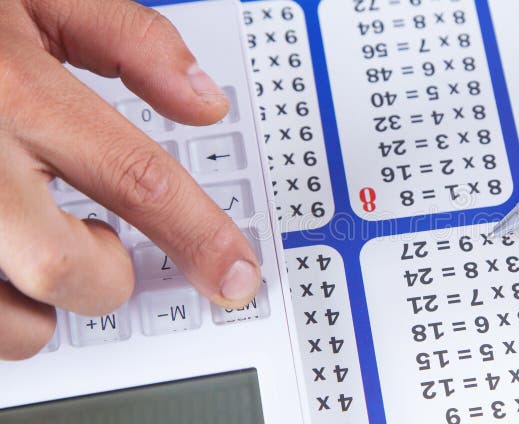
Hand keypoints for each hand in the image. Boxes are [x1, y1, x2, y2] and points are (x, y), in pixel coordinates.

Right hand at [0, 0, 261, 359]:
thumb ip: (132, 43)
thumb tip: (204, 103)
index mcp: (16, 91)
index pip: (137, 180)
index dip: (199, 237)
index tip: (233, 275)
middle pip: (64, 267)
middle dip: (106, 277)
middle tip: (102, 245)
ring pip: (5, 316)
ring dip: (44, 306)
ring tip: (38, 250)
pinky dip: (0, 311)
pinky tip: (2, 261)